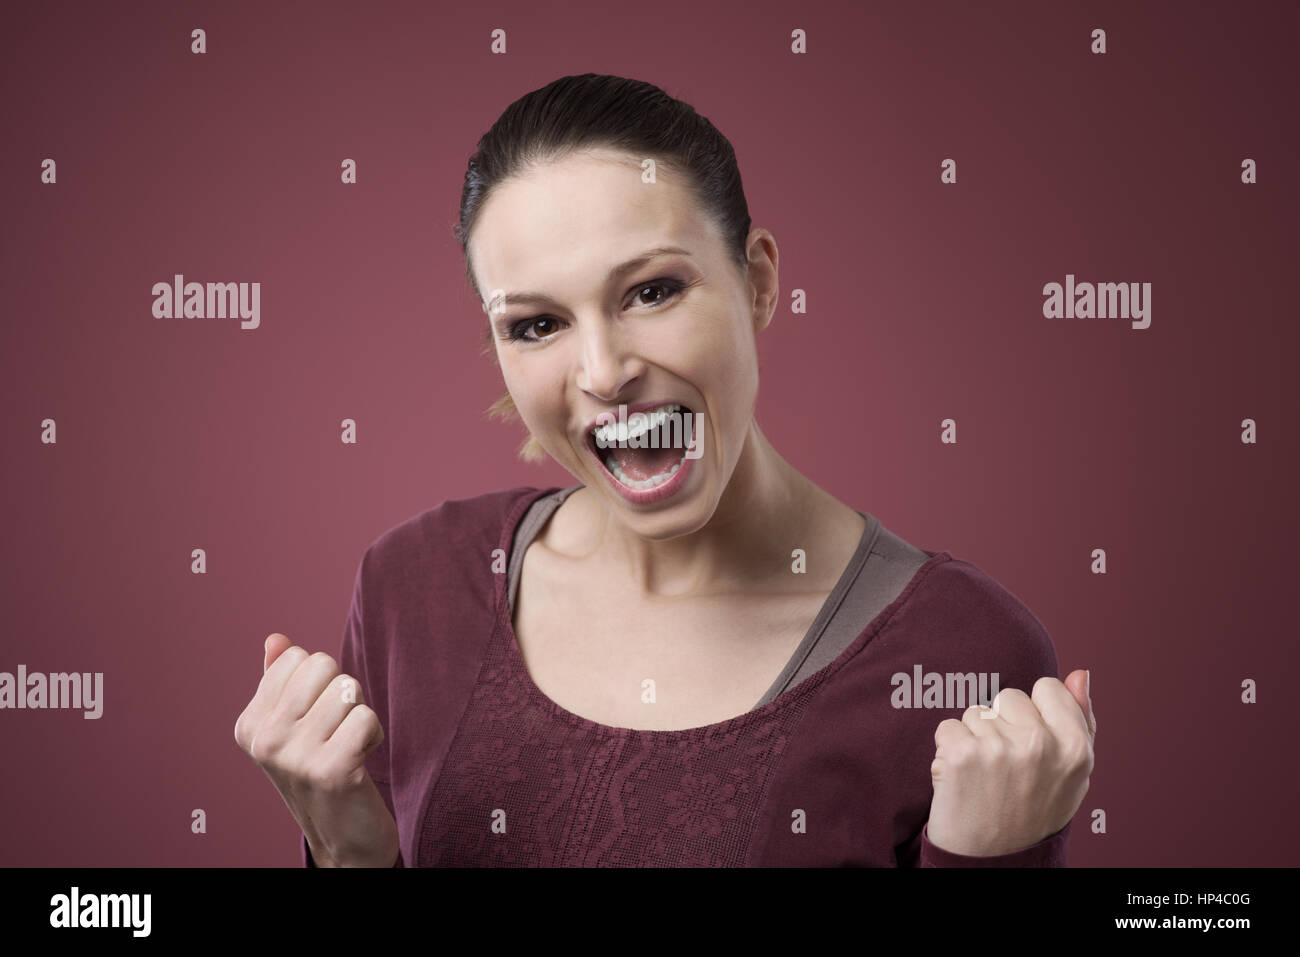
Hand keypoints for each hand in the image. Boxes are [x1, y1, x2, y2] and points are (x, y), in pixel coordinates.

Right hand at [234, 633, 398, 866]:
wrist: (344, 838)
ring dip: (359, 716)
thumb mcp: (294, 726)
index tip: (316, 720)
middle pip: (324, 665)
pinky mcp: (331, 770)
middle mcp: (265, 740)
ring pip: (349, 689)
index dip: (319, 683)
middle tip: (335, 733)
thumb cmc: (321, 770)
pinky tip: (360, 762)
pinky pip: (367, 717)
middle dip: (341, 693)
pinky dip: (374, 736)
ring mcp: (294, 757)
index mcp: (251, 724)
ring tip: (347, 748)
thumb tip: (275, 638)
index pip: (297, 656)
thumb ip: (282, 681)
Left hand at [925, 669, 1094, 856]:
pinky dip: (948, 750)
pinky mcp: (960, 755)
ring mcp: (998, 749)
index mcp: (1075, 747)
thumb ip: (1080, 720)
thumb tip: (1081, 673)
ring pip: (976, 712)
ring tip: (985, 777)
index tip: (1031, 746)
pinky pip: (948, 727)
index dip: (1035, 714)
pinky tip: (962, 779)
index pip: (1046, 687)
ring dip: (974, 738)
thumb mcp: (1073, 773)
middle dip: (1003, 724)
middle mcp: (1040, 745)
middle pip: (1008, 697)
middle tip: (1006, 768)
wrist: (992, 861)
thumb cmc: (1033, 812)